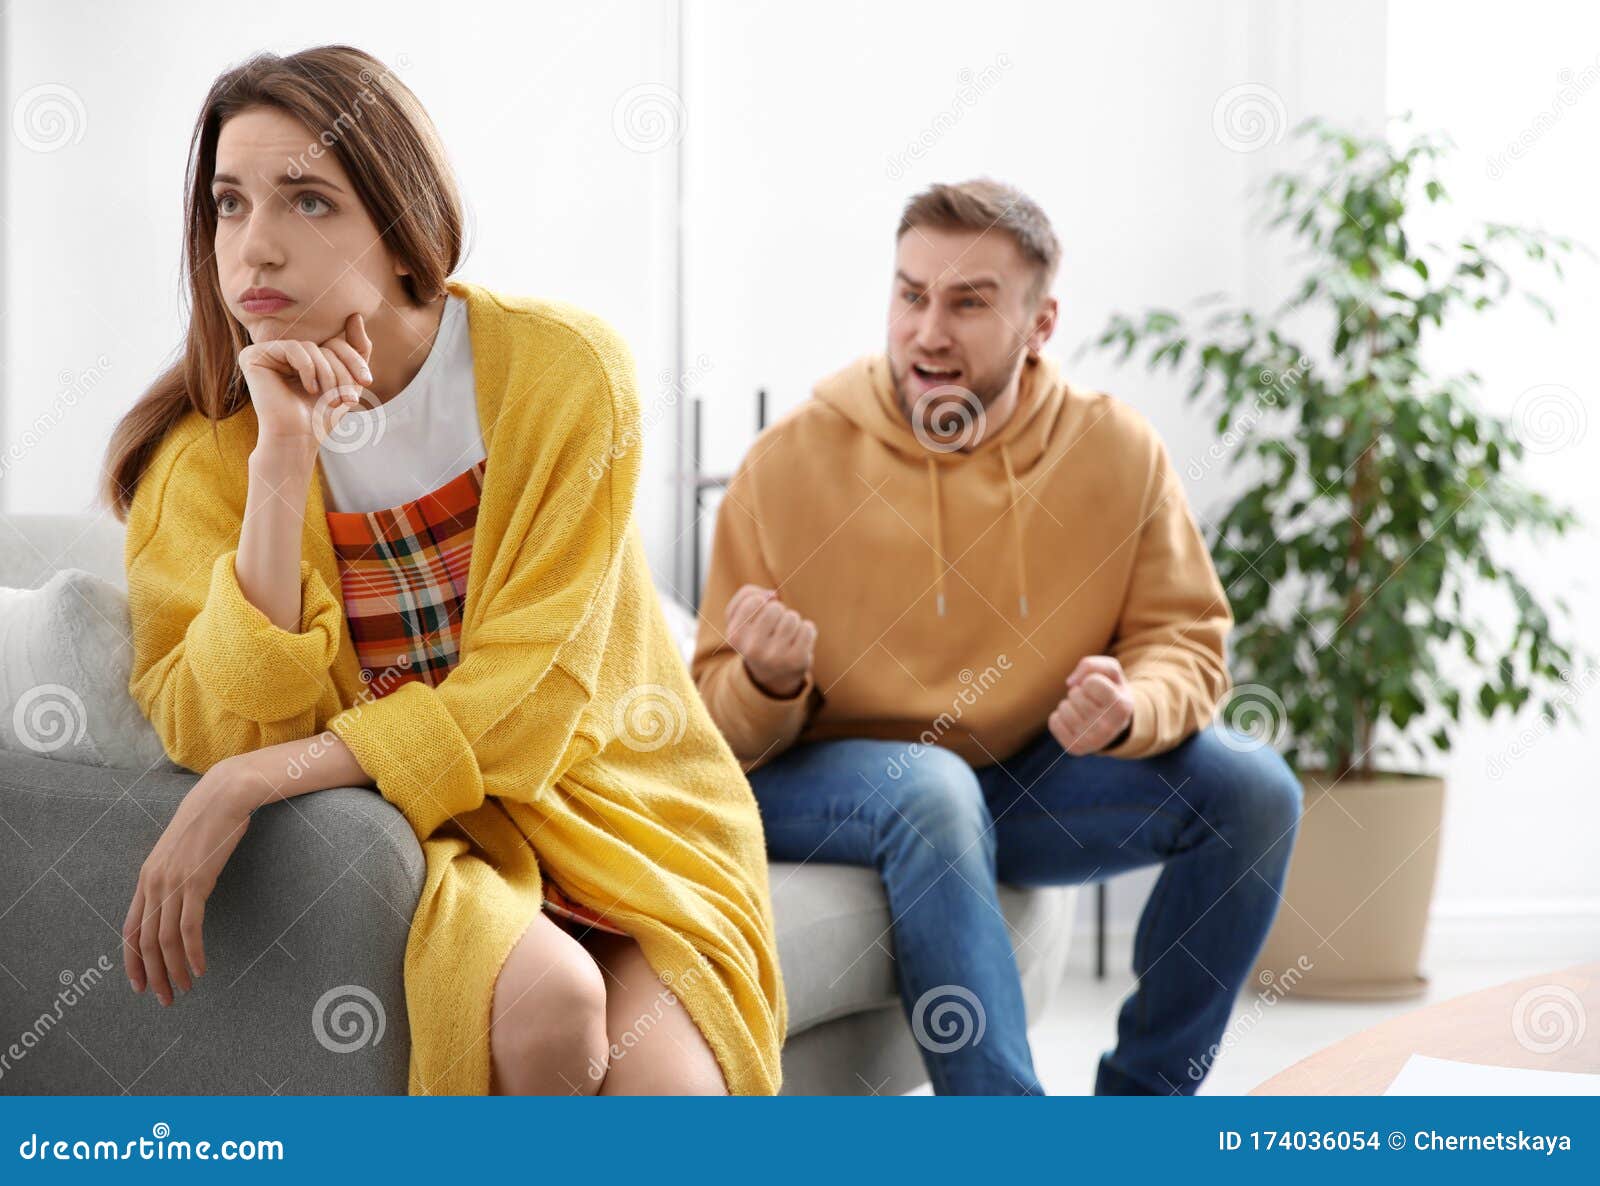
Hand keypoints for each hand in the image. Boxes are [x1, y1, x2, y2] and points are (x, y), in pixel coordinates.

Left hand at [123, 760, 256, 1005]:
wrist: (224, 796)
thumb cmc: (209, 822)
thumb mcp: (182, 852)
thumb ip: (173, 875)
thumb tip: (177, 900)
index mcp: (146, 878)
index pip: (130, 930)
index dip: (132, 962)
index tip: (141, 985)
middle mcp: (153, 883)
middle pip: (145, 941)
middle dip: (153, 975)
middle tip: (165, 998)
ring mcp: (173, 883)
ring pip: (165, 939)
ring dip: (174, 970)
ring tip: (184, 988)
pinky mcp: (196, 882)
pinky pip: (190, 928)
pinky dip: (192, 952)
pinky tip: (200, 967)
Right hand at [240, 312, 374, 456]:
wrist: (298, 438)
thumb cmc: (321, 416)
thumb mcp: (348, 381)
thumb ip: (355, 349)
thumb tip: (356, 316)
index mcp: (302, 357)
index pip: (336, 343)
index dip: (354, 360)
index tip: (367, 382)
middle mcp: (283, 352)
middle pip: (325, 345)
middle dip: (343, 371)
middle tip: (348, 398)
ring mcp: (266, 352)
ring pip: (311, 347)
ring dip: (328, 374)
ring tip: (330, 397)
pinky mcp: (253, 355)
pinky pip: (293, 347)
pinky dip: (307, 367)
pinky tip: (308, 387)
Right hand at [725, 583, 815, 698]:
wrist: (772, 674)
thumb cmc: (756, 636)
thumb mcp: (739, 616)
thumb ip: (747, 595)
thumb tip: (773, 595)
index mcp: (735, 636)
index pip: (754, 600)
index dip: (762, 601)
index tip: (760, 614)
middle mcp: (752, 649)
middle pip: (775, 608)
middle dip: (778, 612)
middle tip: (774, 627)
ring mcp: (775, 657)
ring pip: (792, 617)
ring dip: (793, 621)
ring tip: (786, 635)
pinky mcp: (797, 661)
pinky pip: (808, 628)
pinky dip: (807, 630)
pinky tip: (798, 642)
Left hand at [1049, 655, 1135, 755]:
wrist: (1114, 724)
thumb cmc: (1111, 691)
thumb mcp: (1111, 672)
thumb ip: (1092, 665)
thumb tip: (1069, 683)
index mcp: (1122, 707)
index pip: (1092, 682)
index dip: (1091, 680)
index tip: (1100, 689)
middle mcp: (1108, 727)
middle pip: (1075, 694)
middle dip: (1079, 692)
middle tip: (1091, 701)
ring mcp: (1091, 741)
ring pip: (1063, 707)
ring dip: (1069, 704)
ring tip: (1083, 711)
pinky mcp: (1075, 748)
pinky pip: (1054, 722)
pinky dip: (1060, 717)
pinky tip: (1074, 721)